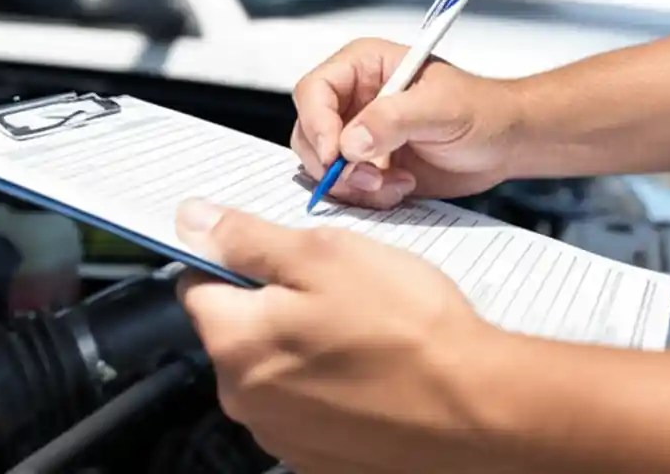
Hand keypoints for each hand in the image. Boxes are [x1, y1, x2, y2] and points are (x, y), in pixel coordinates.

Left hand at [174, 198, 520, 473]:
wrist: (479, 410)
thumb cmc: (408, 328)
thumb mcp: (327, 255)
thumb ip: (248, 239)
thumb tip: (191, 219)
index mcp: (237, 342)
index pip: (196, 284)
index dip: (234, 258)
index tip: (278, 254)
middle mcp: (244, 399)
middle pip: (235, 332)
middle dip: (272, 306)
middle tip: (335, 289)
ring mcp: (280, 435)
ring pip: (271, 372)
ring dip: (300, 349)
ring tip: (361, 333)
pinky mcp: (315, 459)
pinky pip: (304, 409)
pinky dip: (326, 389)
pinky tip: (370, 374)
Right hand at [290, 37, 521, 208]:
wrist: (504, 144)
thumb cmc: (482, 111)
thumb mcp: (441, 108)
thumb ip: (393, 119)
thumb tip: (349, 142)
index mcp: (364, 67)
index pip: (314, 91)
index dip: (316, 124)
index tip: (334, 156)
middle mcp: (353, 99)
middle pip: (308, 132)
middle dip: (333, 163)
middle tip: (368, 180)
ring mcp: (357, 135)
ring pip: (321, 165)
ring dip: (352, 185)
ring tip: (395, 184)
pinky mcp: (366, 166)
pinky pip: (344, 188)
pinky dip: (366, 197)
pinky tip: (401, 188)